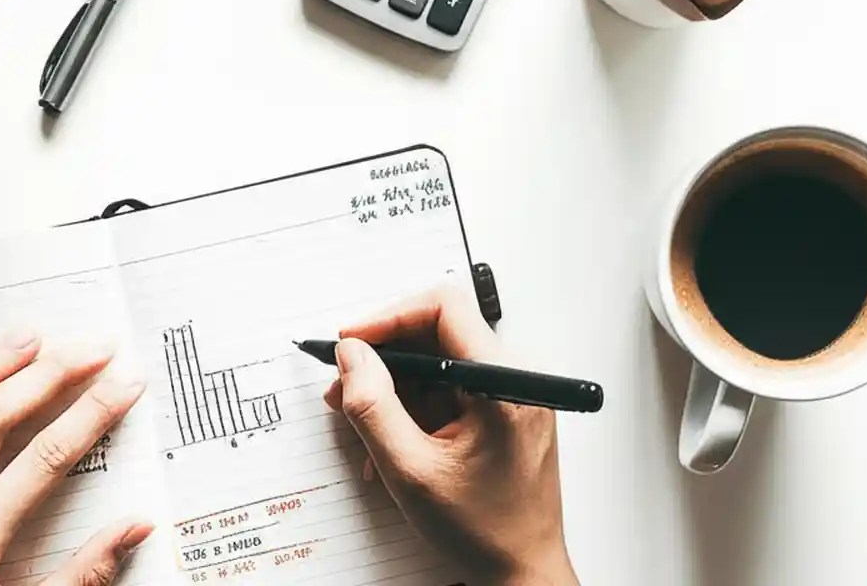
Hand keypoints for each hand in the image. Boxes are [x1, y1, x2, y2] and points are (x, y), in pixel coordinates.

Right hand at [324, 286, 578, 585]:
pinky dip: (413, 410)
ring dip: (393, 391)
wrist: (521, 574)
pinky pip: (448, 391)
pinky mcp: (502, 413)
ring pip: (437, 365)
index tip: (352, 341)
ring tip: (364, 428)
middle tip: (345, 389)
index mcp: (503, 385)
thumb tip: (351, 355)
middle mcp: (514, 381)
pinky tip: (392, 443)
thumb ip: (374, 407)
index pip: (444, 308)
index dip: (389, 318)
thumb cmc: (484, 532)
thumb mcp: (410, 470)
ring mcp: (510, 396)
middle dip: (383, 361)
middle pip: (436, 335)